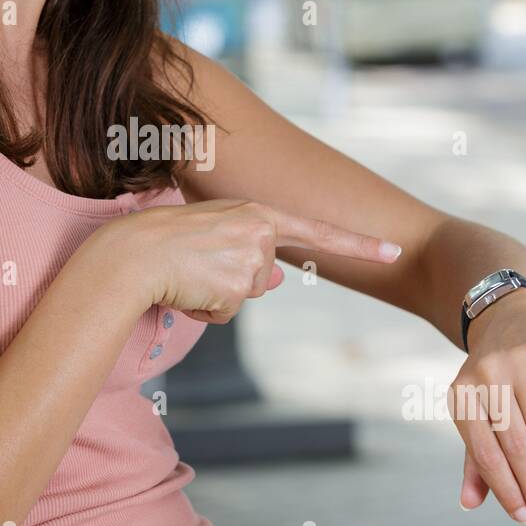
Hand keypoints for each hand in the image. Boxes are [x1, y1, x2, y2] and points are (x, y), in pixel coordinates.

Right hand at [112, 197, 402, 324]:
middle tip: (196, 263)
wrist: (132, 252)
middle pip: (263, 275)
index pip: (317, 231)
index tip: (394, 252)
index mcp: (256, 211)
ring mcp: (250, 261)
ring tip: (187, 274)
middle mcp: (260, 232)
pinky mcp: (236, 288)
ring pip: (244, 296)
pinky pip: (226, 313)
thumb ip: (249, 250)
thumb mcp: (212, 233)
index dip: (359, 244)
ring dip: (216, 296)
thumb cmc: (163, 238)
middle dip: (232, 279)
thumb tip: (278, 283)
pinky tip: (186, 290)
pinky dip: (206, 310)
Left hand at [449, 294, 525, 524]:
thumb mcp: (475, 410)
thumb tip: (469, 504)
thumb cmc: (490, 378)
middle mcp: (486, 377)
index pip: (484, 454)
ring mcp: (518, 362)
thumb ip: (473, 457)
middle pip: (513, 444)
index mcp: (461, 396)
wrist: (505, 316)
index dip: (505, 488)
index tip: (525, 517)